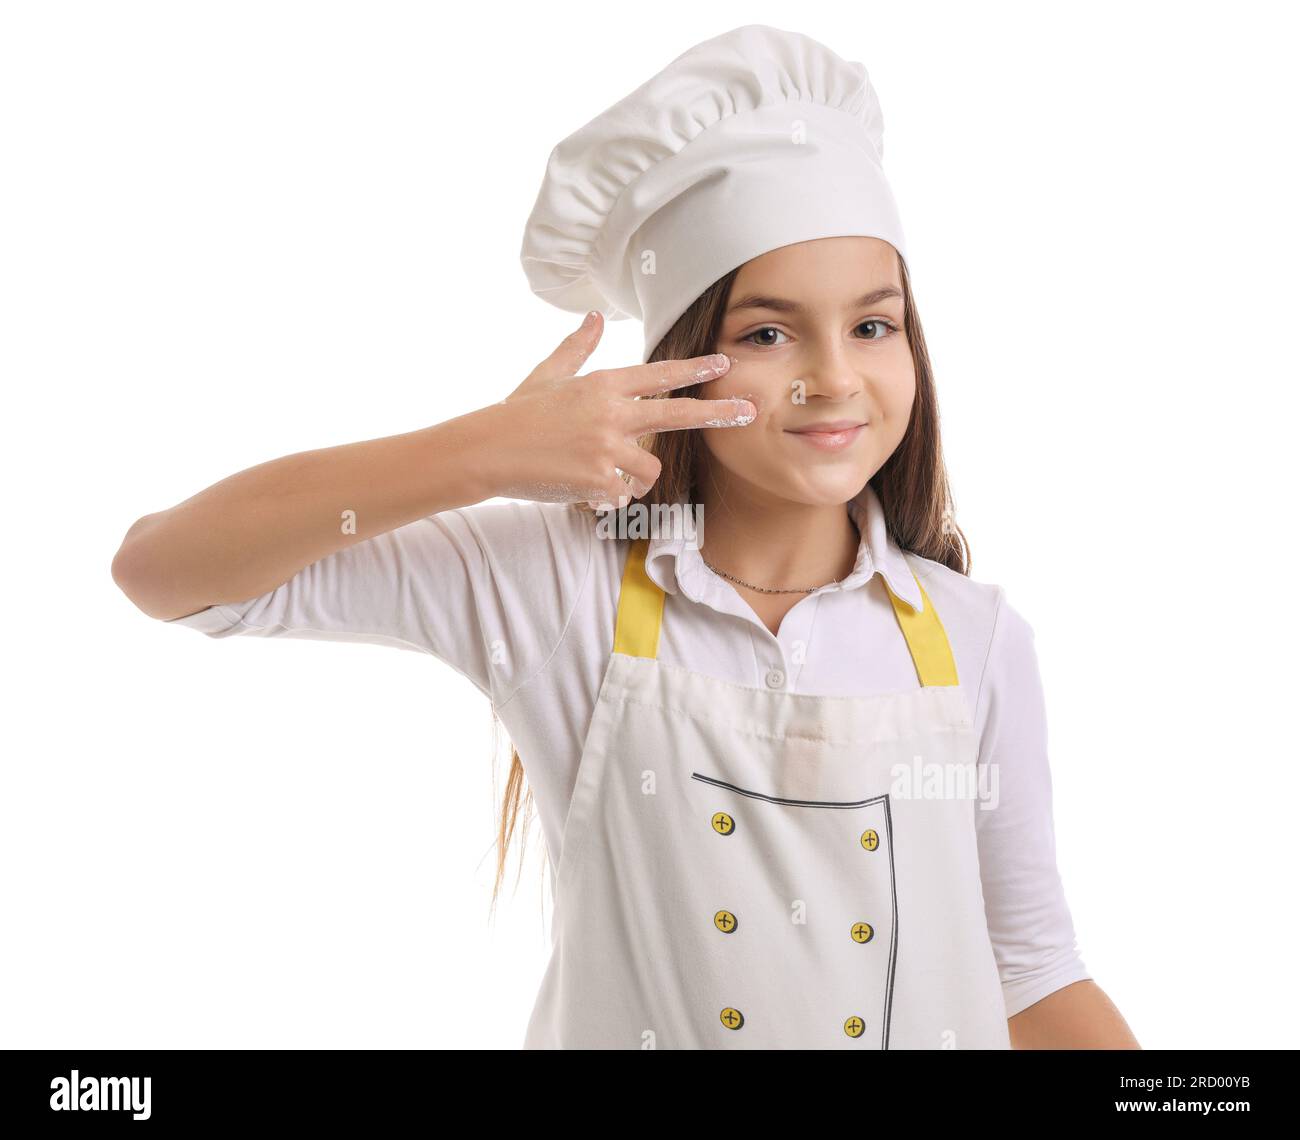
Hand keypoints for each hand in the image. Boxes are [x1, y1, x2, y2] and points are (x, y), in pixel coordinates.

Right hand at [485, 311, 755, 506]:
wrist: (487, 451)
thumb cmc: (518, 412)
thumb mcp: (548, 374)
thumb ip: (577, 347)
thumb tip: (594, 317)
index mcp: (602, 384)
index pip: (658, 375)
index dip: (693, 370)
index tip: (722, 365)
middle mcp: (610, 413)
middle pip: (677, 415)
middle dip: (716, 413)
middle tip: (748, 413)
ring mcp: (606, 448)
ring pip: (650, 469)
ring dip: (636, 476)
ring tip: (603, 473)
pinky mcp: (597, 481)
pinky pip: (624, 495)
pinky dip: (611, 497)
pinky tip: (585, 489)